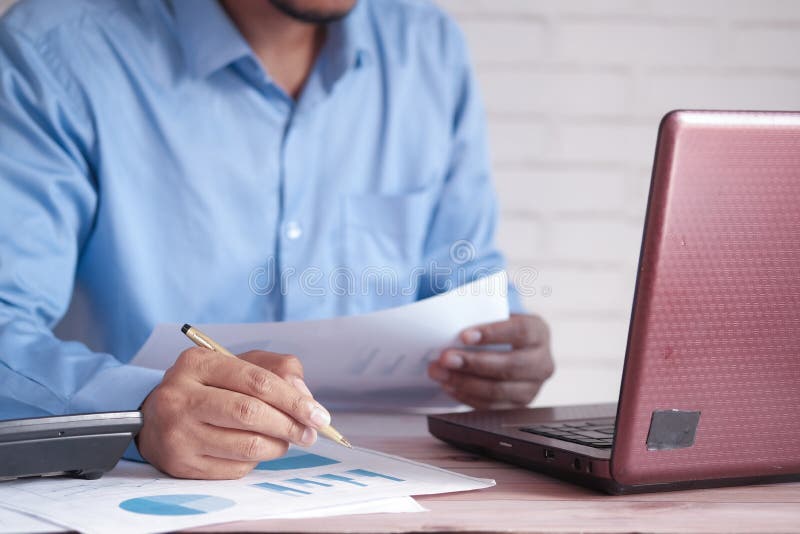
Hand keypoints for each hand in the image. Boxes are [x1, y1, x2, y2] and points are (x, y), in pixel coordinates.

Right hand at [138, 348, 330, 479]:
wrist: (154, 418)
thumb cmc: (208, 388)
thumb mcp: (237, 364)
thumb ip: (276, 369)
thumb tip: (304, 397)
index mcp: (198, 363)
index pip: (257, 381)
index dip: (294, 400)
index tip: (318, 415)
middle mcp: (181, 397)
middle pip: (251, 413)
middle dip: (290, 425)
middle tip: (310, 433)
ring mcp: (179, 434)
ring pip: (246, 446)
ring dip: (277, 446)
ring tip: (285, 440)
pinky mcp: (181, 465)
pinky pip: (235, 468)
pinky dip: (255, 461)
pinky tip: (255, 450)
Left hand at [428, 314, 553, 408]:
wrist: (515, 351)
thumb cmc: (500, 330)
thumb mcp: (498, 317)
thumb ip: (481, 317)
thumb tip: (448, 322)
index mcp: (539, 333)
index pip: (520, 331)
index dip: (493, 333)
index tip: (464, 336)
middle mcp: (542, 362)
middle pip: (509, 366)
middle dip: (473, 363)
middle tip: (446, 358)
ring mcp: (532, 388)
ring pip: (498, 390)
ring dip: (464, 382)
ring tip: (440, 373)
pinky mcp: (518, 406)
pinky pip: (490, 406)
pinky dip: (466, 396)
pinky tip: (449, 386)